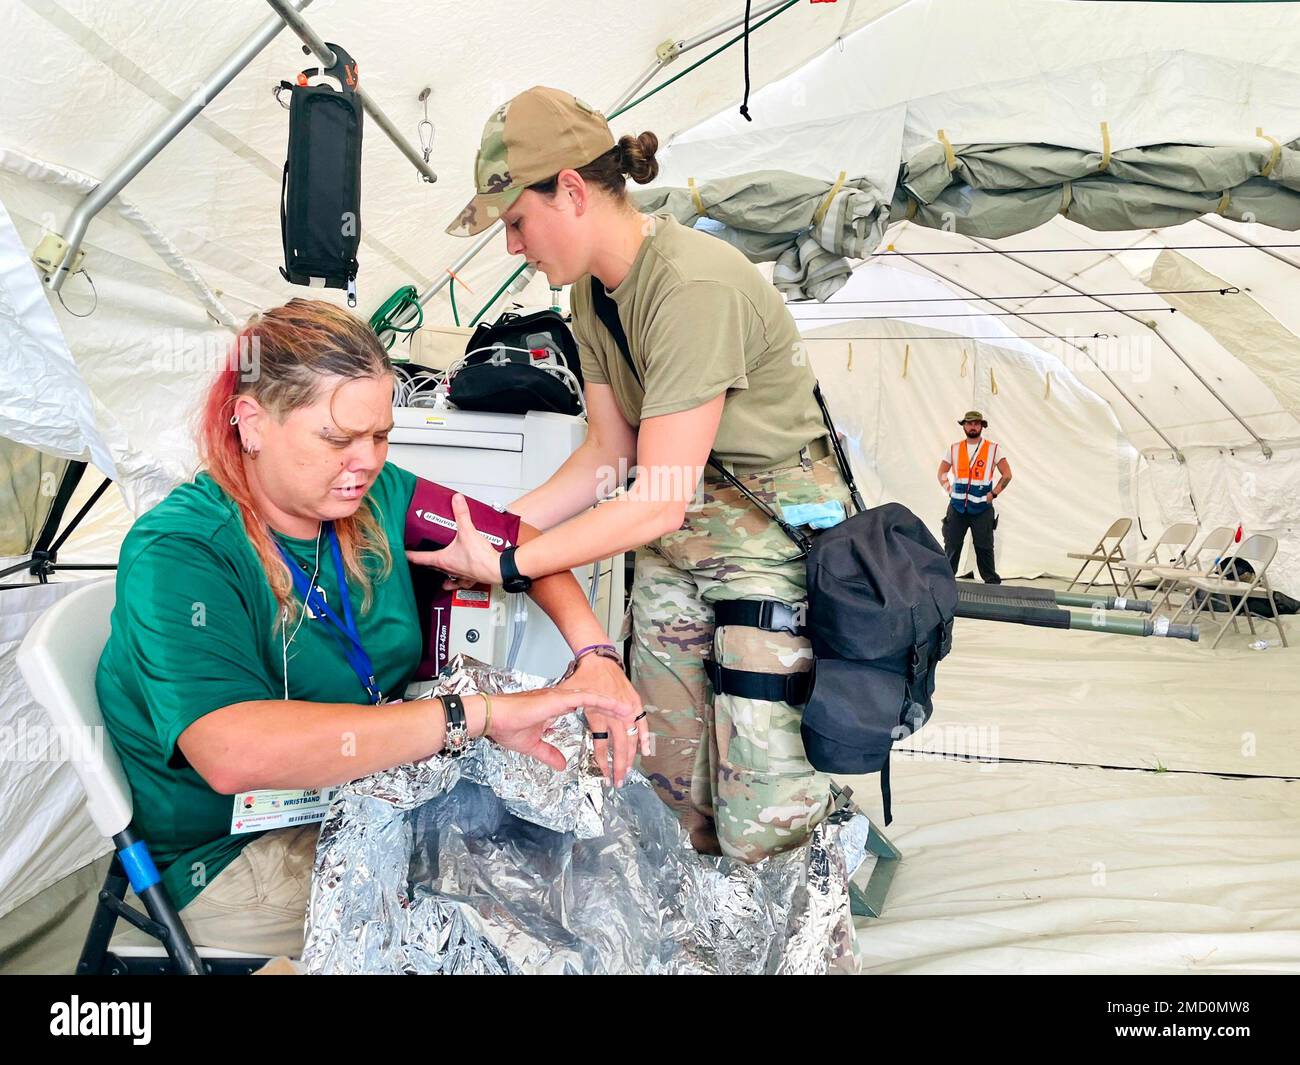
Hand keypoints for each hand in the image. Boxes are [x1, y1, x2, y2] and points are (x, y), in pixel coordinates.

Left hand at [405, 494, 504, 585]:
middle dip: (424, 561)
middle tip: (419, 556)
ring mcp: (458, 575)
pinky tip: (453, 581)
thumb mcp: (468, 531)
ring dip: (439, 571)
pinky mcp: (469, 578)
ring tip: (436, 567)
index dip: (409, 555)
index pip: (420, 558)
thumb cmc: (480, 557)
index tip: (403, 554)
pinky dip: (454, 582)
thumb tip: (457, 500)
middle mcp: (448, 569)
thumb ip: (461, 514)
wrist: (496, 569)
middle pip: (431, 566)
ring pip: (444, 574)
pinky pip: (458, 583)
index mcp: (443, 560)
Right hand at [484, 686, 637, 771]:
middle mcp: (559, 700)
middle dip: (610, 708)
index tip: (612, 718)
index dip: (598, 711)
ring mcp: (559, 698)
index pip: (582, 707)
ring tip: (630, 709)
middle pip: (592, 701)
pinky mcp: (558, 699)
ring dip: (612, 704)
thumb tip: (561, 765)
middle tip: (629, 713)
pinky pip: (585, 698)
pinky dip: (602, 701)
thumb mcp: (532, 746)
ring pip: (592, 698)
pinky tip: (615, 705)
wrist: (492, 718)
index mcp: (554, 707)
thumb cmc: (506, 728)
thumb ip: (549, 754)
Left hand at [571, 653, 646, 786]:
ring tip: (629, 770)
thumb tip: (548, 731)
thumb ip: (561, 711)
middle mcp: (614, 713)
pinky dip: (644, 736)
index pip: (602, 745)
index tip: (603, 775)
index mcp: (597, 714)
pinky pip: (642, 722)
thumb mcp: (567, 696)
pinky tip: (646, 750)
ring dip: (631, 755)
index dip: (602, 762)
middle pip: (620, 746)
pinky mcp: (634, 702)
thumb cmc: (582, 676)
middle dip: (620, 766)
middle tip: (619, 781)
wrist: (597, 658)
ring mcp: (627, 708)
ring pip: (631, 738)